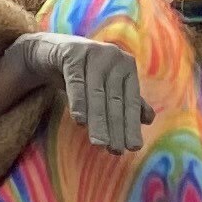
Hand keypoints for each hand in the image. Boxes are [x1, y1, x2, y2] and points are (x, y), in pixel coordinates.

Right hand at [20, 31, 144, 153]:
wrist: (51, 51)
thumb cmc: (84, 73)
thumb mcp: (107, 86)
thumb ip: (127, 100)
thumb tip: (149, 119)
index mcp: (127, 66)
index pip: (130, 101)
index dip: (131, 125)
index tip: (133, 148)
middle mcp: (114, 57)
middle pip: (114, 99)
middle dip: (116, 127)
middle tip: (116, 151)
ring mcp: (93, 52)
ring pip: (96, 93)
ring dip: (98, 120)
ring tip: (99, 143)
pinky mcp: (71, 52)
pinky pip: (75, 81)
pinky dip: (78, 101)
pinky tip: (79, 121)